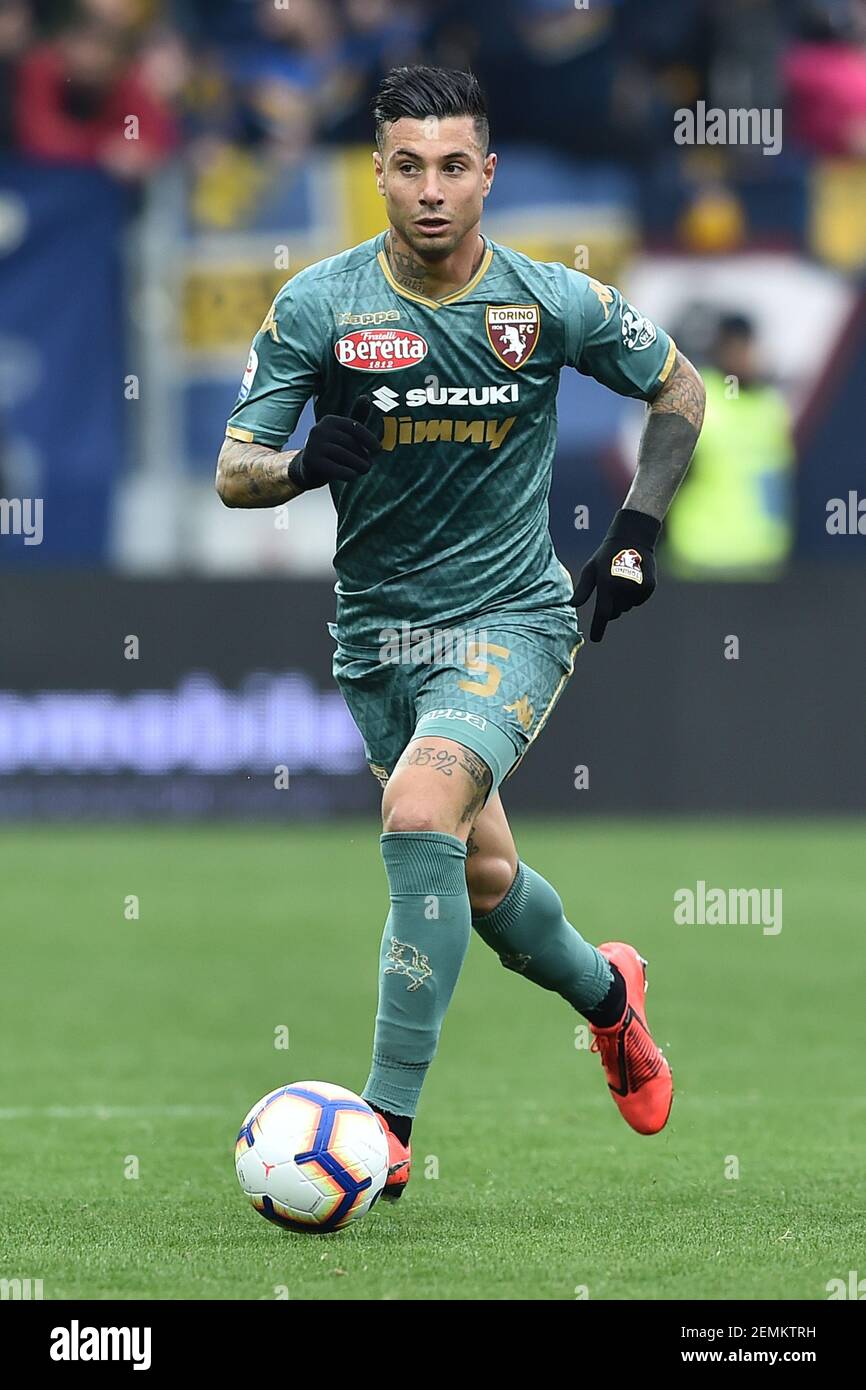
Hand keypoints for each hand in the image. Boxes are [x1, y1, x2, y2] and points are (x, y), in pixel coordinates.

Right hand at [288, 396, 382, 489]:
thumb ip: (357, 417)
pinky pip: (336, 469)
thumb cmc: (333, 449)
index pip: (354, 427)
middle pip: (350, 443)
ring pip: (344, 455)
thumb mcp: (344, 432)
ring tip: (363, 470)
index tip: (378, 449)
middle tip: (369, 465)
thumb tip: (366, 397)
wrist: (309, 468)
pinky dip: (348, 474)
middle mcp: (319, 430)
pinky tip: (352, 476)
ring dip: (358, 465)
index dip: (369, 438)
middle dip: (363, 455)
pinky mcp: (311, 461)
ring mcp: (313, 445)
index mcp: (330, 420)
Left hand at [572, 509, 660, 642]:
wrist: (632, 538)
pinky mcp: (648, 587)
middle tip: (609, 588)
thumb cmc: (605, 555)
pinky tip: (632, 580)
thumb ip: (583, 589)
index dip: (598, 628)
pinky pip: (638, 601)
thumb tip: (571, 605)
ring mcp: (637, 588)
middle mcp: (623, 588)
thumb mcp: (591, 569)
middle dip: (610, 607)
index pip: (603, 613)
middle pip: (615, 612)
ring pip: (626, 607)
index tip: (595, 639)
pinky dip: (634, 596)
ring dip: (622, 601)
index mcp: (607, 584)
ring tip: (621, 579)